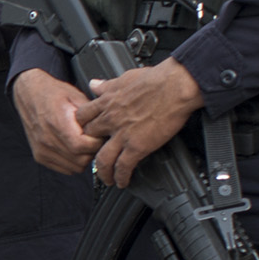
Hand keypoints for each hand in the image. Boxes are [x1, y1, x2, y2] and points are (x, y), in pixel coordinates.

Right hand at [13, 69, 93, 175]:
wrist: (29, 94)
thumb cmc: (52, 93)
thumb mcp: (76, 96)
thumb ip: (90, 115)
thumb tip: (104, 129)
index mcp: (56, 123)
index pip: (82, 146)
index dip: (96, 143)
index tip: (99, 135)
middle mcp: (47, 139)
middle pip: (80, 160)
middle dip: (93, 152)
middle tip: (94, 139)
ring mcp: (42, 150)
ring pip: (74, 167)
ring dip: (84, 158)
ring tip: (84, 143)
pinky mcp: (40, 156)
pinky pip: (65, 169)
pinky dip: (74, 162)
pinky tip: (74, 149)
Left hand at [76, 57, 202, 186]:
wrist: (176, 86)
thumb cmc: (156, 79)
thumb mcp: (124, 78)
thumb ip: (107, 85)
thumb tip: (94, 84)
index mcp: (107, 102)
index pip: (82, 118)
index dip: (82, 127)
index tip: (85, 134)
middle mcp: (110, 120)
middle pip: (89, 141)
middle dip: (89, 151)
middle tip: (94, 158)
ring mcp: (122, 134)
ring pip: (102, 159)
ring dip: (102, 172)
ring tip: (106, 178)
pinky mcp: (137, 146)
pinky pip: (123, 167)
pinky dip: (121, 177)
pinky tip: (122, 182)